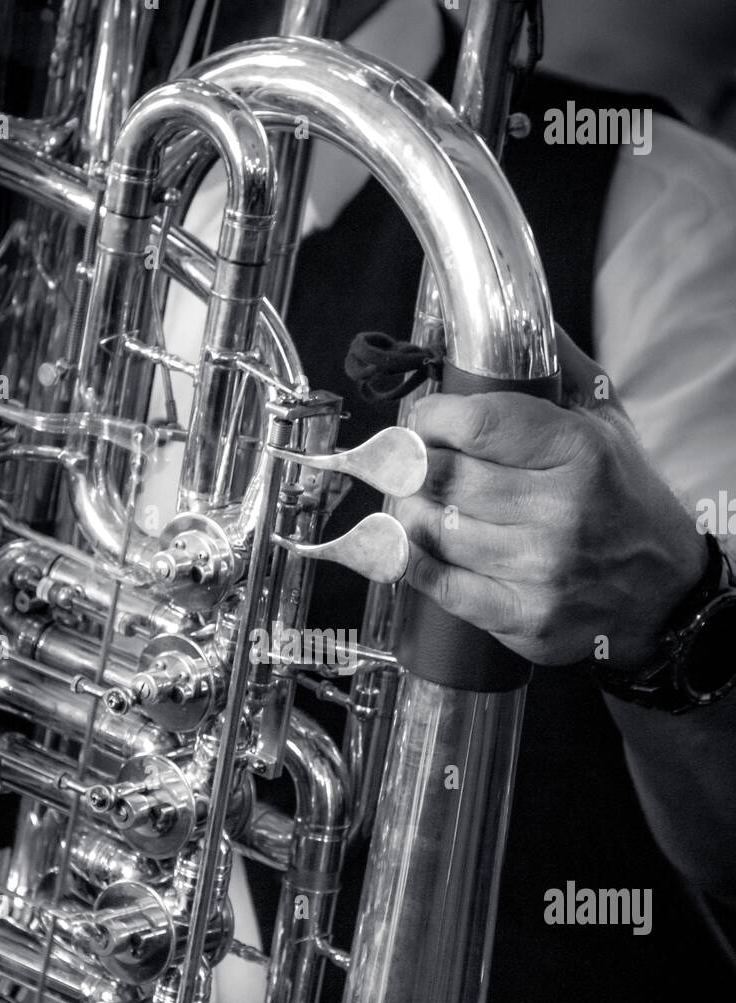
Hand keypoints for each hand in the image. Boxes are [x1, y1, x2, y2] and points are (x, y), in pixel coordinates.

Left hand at [398, 326, 707, 668]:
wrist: (665, 593)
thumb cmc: (626, 500)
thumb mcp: (607, 425)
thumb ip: (558, 371)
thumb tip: (513, 316)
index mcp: (579, 453)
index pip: (476, 424)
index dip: (431, 418)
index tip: (422, 418)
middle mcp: (560, 512)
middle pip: (445, 479)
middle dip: (413, 466)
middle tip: (407, 461)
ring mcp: (541, 570)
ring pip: (436, 530)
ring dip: (411, 513)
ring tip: (416, 501)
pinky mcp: (523, 617)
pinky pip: (441, 585)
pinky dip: (412, 562)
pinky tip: (409, 545)